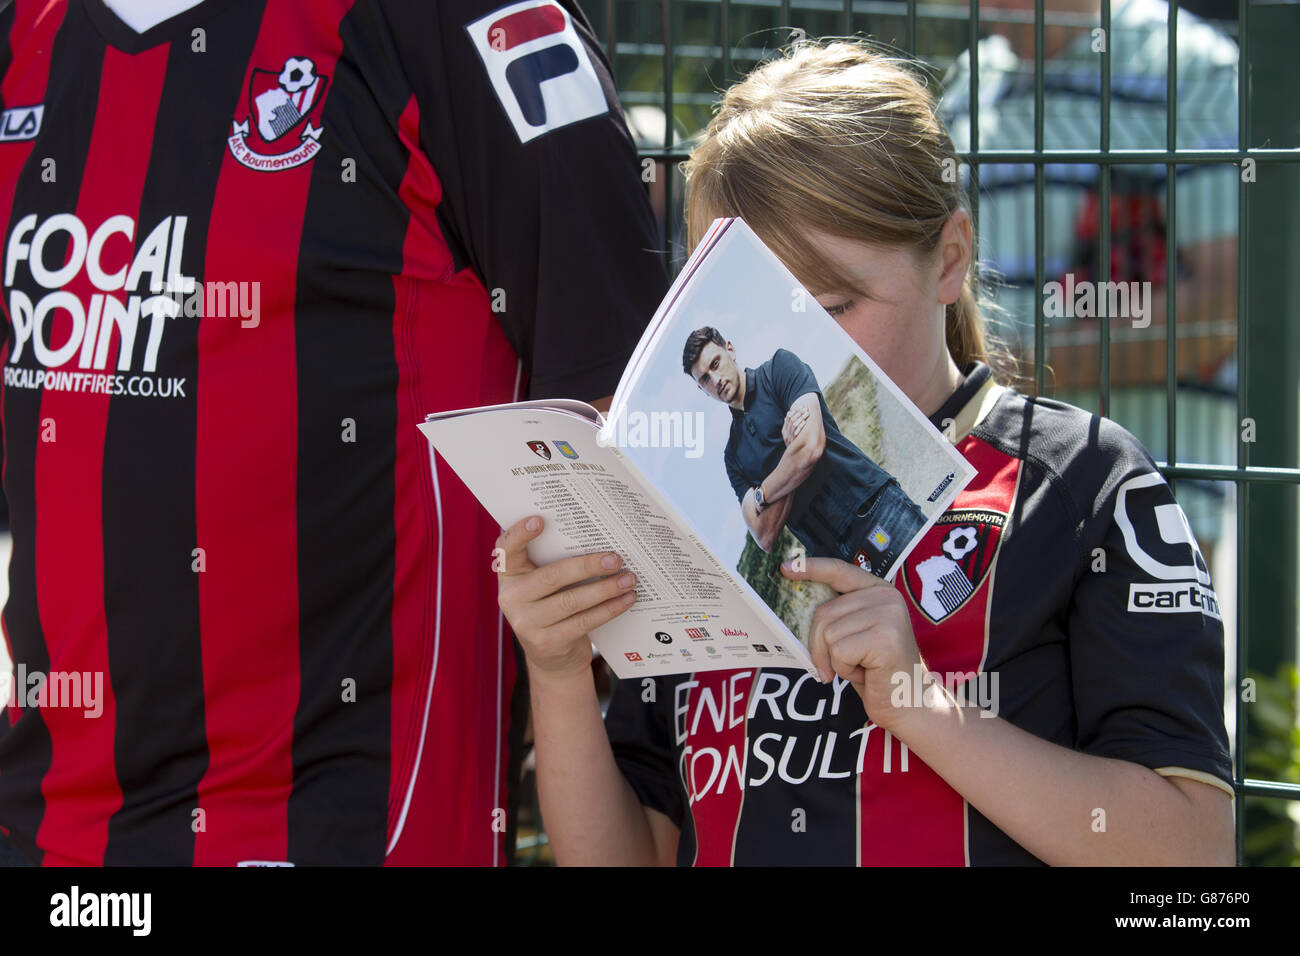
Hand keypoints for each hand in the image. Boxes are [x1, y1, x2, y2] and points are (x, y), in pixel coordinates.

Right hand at [495, 515, 637, 679]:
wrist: (551, 657)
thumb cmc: (552, 607)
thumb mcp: (543, 585)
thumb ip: (554, 562)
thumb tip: (598, 538)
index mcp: (509, 575)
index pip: (506, 550)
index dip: (520, 534)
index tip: (540, 519)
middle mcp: (511, 598)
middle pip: (551, 576)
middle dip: (587, 566)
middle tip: (616, 559)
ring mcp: (526, 623)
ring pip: (571, 600)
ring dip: (605, 588)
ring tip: (628, 579)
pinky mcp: (547, 642)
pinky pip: (583, 621)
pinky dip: (609, 609)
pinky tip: (626, 599)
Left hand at [780, 557, 924, 732]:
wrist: (909, 703)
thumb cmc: (876, 670)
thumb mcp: (855, 633)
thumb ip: (837, 614)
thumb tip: (797, 604)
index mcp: (878, 590)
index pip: (838, 570)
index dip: (810, 568)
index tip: (785, 567)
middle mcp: (886, 596)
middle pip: (824, 612)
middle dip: (821, 645)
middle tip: (841, 663)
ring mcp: (889, 615)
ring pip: (829, 634)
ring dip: (836, 660)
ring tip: (862, 666)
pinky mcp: (886, 639)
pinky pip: (839, 652)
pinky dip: (845, 670)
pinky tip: (867, 673)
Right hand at [782, 404, 808, 444]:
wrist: (792, 460)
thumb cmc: (794, 446)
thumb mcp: (791, 436)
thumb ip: (791, 426)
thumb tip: (790, 414)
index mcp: (785, 431)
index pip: (788, 417)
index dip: (795, 411)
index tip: (801, 406)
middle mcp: (786, 434)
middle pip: (791, 420)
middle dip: (799, 413)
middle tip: (806, 408)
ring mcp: (789, 438)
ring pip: (793, 424)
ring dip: (801, 418)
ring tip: (807, 413)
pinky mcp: (793, 442)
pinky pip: (796, 432)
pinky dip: (800, 426)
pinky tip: (804, 422)